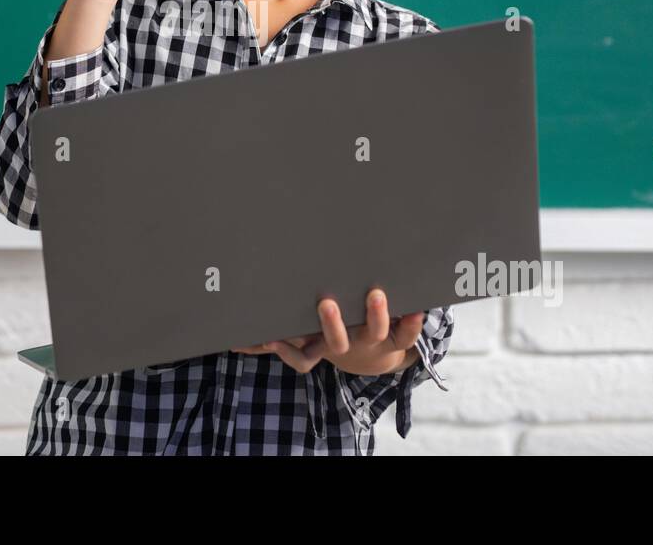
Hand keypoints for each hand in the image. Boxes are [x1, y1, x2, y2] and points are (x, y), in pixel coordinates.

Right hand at [232, 288, 424, 376]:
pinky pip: (407, 336)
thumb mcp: (304, 343)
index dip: (287, 349)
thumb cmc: (332, 338)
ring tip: (375, 294)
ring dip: (376, 316)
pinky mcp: (396, 338)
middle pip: (338, 343)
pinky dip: (413, 322)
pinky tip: (417, 306)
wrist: (374, 357)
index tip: (271, 337)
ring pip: (375, 334)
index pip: (302, 356)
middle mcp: (346, 346)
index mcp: (322, 347)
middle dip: (331, 325)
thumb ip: (273, 340)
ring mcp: (372, 341)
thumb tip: (234, 339)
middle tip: (326, 303)